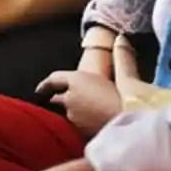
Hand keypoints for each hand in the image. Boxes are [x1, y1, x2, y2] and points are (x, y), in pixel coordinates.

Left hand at [39, 35, 153, 137]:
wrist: (129, 123)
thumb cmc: (128, 97)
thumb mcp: (125, 74)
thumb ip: (121, 58)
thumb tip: (121, 38)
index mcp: (77, 79)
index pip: (54, 79)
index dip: (46, 84)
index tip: (40, 89)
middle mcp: (70, 97)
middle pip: (57, 99)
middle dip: (57, 100)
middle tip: (59, 101)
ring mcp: (73, 117)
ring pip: (66, 114)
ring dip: (69, 113)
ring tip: (80, 115)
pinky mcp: (80, 133)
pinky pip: (76, 128)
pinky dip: (79, 126)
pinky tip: (89, 127)